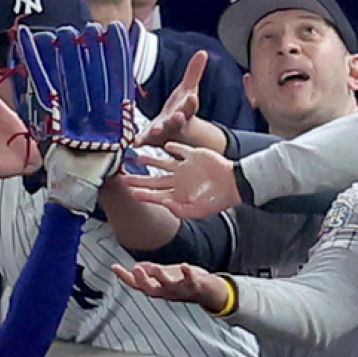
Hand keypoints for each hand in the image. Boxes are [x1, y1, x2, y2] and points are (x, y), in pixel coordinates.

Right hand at [110, 261, 229, 312]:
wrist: (208, 291)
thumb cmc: (183, 282)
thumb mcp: (164, 276)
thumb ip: (150, 272)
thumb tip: (135, 267)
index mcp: (157, 288)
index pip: (136, 284)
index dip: (124, 277)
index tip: (114, 266)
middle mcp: (166, 292)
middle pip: (150, 289)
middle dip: (142, 280)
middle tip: (135, 270)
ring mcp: (179, 290)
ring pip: (168, 286)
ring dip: (161, 277)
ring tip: (156, 267)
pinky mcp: (193, 285)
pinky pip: (190, 280)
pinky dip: (187, 274)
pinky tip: (184, 266)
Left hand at [117, 141, 240, 217]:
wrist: (234, 185)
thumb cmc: (217, 201)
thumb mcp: (197, 211)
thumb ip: (178, 209)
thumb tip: (162, 203)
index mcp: (178, 194)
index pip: (155, 194)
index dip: (142, 194)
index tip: (129, 192)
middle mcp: (178, 181)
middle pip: (154, 180)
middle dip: (138, 179)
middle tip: (123, 177)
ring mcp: (185, 167)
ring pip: (162, 163)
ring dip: (150, 160)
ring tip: (138, 157)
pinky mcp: (194, 155)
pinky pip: (179, 149)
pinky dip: (171, 147)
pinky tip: (163, 145)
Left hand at [137, 50, 204, 147]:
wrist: (176, 133)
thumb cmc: (181, 108)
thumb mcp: (189, 90)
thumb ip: (194, 72)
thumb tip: (202, 52)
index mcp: (185, 110)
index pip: (190, 106)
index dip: (191, 102)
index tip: (192, 98)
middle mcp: (175, 123)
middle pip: (178, 121)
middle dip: (178, 119)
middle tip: (178, 117)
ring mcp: (164, 132)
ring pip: (162, 131)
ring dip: (158, 130)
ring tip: (155, 130)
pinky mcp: (151, 139)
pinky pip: (145, 140)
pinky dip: (140, 140)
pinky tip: (135, 141)